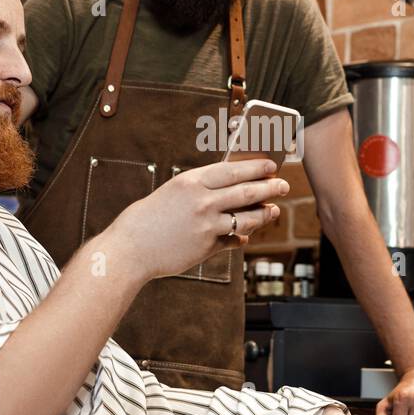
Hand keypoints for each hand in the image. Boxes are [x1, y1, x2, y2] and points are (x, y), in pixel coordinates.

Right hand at [109, 158, 286, 279]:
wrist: (129, 250)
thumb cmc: (147, 219)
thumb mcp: (172, 194)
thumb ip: (200, 192)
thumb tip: (228, 191)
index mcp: (191, 182)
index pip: (233, 170)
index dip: (256, 167)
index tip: (271, 165)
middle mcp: (202, 201)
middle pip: (246, 192)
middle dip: (270, 188)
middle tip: (284, 185)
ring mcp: (207, 225)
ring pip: (247, 218)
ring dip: (264, 214)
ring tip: (274, 210)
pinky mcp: (207, 247)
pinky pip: (233, 240)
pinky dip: (241, 238)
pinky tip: (246, 236)